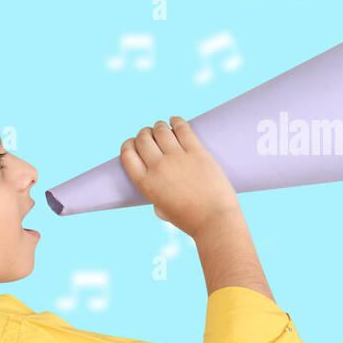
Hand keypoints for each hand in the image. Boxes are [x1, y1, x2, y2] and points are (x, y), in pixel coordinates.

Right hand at [119, 117, 240, 237]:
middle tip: (151, 135)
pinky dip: (176, 121)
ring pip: (160, 130)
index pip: (127, 154)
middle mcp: (158, 168)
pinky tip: (175, 120)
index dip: (129, 145)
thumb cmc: (190, 220)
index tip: (134, 143)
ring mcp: (177, 158)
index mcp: (145, 183)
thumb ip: (155, 196)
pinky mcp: (197, 152)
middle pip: (143, 139)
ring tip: (163, 127)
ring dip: (159, 126)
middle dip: (144, 134)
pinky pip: (182, 128)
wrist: (215, 221)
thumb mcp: (161, 210)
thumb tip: (158, 184)